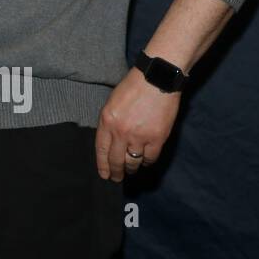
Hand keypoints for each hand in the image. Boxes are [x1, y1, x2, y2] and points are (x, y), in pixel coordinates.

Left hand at [94, 67, 181, 181]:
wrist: (156, 80)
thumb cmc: (133, 88)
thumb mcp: (112, 103)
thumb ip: (109, 123)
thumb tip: (110, 141)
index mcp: (107, 121)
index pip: (101, 150)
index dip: (102, 165)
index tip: (104, 174)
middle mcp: (121, 132)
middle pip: (116, 160)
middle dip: (116, 172)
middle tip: (116, 178)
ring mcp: (139, 136)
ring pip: (133, 162)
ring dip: (131, 169)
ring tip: (130, 171)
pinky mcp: (157, 139)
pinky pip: (150, 158)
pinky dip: (147, 162)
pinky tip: (145, 161)